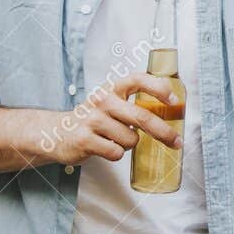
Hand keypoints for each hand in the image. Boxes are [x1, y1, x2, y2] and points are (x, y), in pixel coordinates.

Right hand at [40, 71, 181, 165]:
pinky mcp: (84, 140)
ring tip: (116, 138)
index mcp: (112, 88)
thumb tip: (171, 110)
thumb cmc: (93, 118)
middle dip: (164, 132)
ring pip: (131, 139)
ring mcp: (92, 120)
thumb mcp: (111, 102)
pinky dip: (116, 153)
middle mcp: (102, 101)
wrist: (57, 132)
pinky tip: (106, 147)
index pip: (138, 80)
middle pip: (142, 117)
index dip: (159, 89)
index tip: (174, 102)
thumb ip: (134, 102)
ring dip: (130, 144)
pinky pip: (116, 152)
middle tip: (176, 142)